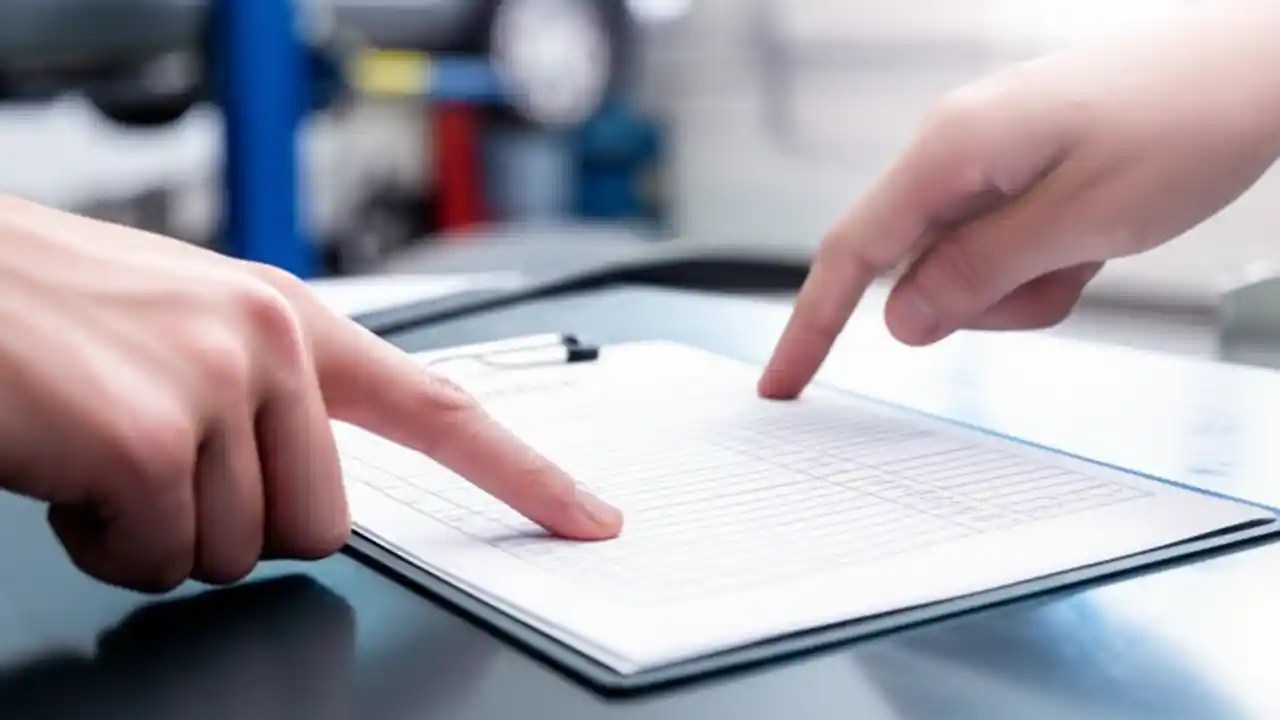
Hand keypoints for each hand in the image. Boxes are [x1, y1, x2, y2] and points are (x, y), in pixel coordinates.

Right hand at [0, 196, 620, 591]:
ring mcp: (219, 390)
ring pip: (233, 554)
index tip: (588, 517)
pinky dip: (103, 544)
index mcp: (292, 320)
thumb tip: (314, 490)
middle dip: (234, 521)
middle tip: (153, 461)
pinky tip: (64, 468)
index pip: (438, 407)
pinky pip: (156, 564)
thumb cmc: (53, 309)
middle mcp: (272, 345)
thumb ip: (273, 397)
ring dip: (156, 530)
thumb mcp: (191, 329)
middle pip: (320, 526)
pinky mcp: (153, 443)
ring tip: (96, 445)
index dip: (522, 473)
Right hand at [760, 0, 1279, 398]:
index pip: (851, 250)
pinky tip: (1097, 236)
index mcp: (951, 148)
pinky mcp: (1020, 172)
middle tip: (1065, 276)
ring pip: (967, 268)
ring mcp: (989, 159)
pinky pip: (1006, 248)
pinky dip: (1049, 265)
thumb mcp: (1082, 220)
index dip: (810, 325)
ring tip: (1094, 246)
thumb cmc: (1190, 118)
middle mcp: (956, 148)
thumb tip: (897, 320)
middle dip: (984, 302)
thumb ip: (978, 273)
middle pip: (919, 268)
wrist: (1262, 60)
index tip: (783, 384)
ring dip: (1027, 285)